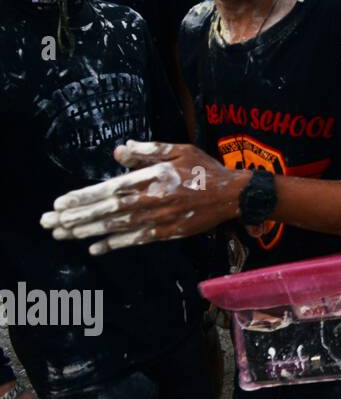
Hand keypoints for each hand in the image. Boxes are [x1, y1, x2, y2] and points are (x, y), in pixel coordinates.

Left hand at [41, 140, 246, 254]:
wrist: (233, 195)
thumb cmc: (205, 169)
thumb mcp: (179, 150)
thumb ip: (148, 150)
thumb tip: (119, 151)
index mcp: (151, 178)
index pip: (108, 189)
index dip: (83, 197)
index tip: (60, 203)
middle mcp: (150, 200)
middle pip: (105, 211)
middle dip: (75, 217)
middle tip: (48, 223)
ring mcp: (158, 219)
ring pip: (115, 227)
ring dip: (86, 231)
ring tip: (62, 235)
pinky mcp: (166, 232)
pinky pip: (135, 240)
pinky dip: (114, 244)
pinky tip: (94, 248)